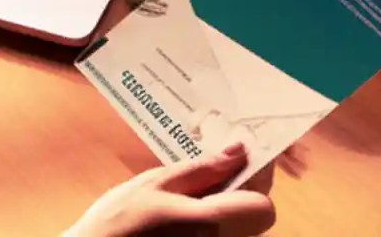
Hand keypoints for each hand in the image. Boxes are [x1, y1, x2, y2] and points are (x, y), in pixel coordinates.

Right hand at [64, 144, 275, 236]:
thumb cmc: (117, 222)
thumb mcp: (154, 184)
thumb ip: (201, 170)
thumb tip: (238, 151)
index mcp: (210, 221)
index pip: (263, 206)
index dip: (257, 180)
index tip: (240, 159)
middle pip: (253, 216)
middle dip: (239, 191)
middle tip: (208, 174)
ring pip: (239, 225)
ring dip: (224, 206)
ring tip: (186, 197)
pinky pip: (220, 234)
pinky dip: (209, 221)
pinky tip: (180, 217)